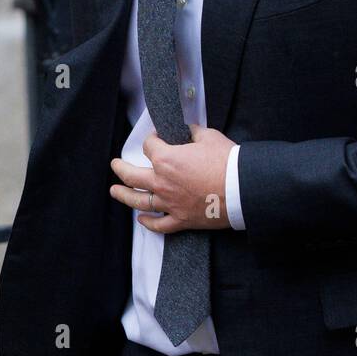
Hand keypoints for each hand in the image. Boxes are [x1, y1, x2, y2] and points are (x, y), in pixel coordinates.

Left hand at [109, 124, 233, 232]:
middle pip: (132, 175)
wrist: (242, 189)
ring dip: (123, 195)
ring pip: (139, 201)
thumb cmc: (226, 161)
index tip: (155, 137)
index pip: (149, 146)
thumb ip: (193, 133)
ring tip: (114, 191)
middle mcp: (162, 182)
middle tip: (115, 164)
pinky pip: (159, 225)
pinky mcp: (181, 219)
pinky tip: (141, 220)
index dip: (152, 139)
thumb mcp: (209, 137)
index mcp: (166, 159)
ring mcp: (169, 203)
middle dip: (120, 168)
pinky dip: (148, 223)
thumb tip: (187, 131)